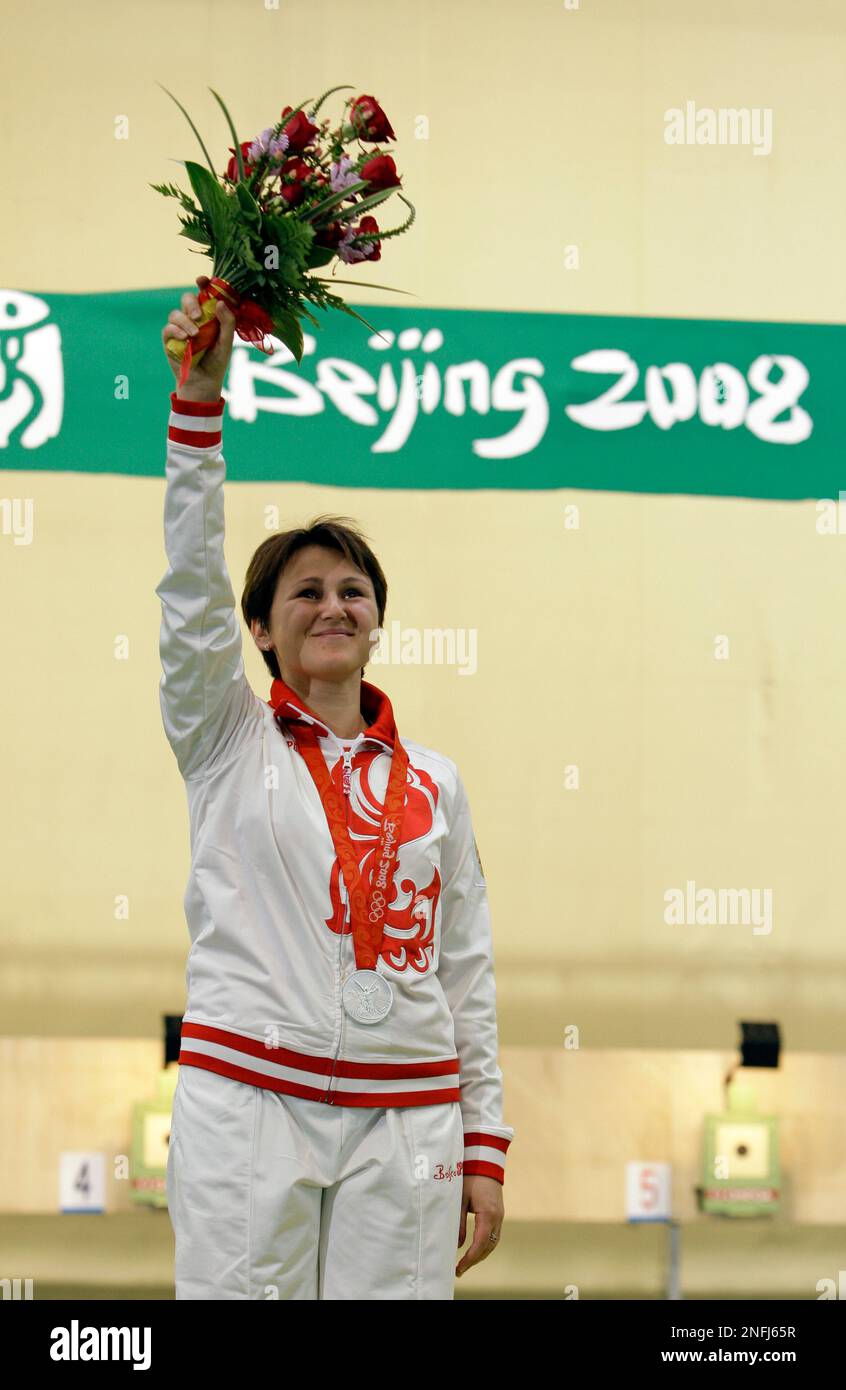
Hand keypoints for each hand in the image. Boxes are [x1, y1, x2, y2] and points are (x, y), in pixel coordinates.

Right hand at [162, 274, 235, 401]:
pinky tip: (185, 339)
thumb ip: (227, 323)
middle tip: (198, 316)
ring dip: (185, 322)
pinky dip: (176, 331)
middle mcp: (192, 319)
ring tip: (194, 335)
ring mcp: (179, 328)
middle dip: (191, 304)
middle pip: (186, 299)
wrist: (204, 382)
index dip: (202, 284)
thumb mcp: (227, 342)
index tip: (202, 280)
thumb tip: (220, 302)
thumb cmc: (217, 361)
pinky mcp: (169, 340)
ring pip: (176, 314)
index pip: (203, 294)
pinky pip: (168, 328)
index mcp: (207, 315)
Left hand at [455, 1175, 503, 1278]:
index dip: (470, 1258)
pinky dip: (484, 1245)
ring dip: (480, 1254)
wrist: (484, 1161)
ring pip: (493, 1242)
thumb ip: (458, 1222)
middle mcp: (497, 1217)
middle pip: (488, 1246)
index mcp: (488, 1214)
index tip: (459, 1268)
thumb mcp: (460, 1199)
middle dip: (475, 1260)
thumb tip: (457, 1245)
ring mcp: (500, 1216)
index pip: (480, 1243)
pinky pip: (493, 1235)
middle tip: (459, 1270)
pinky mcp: (498, 1213)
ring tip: (465, 1263)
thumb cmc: (469, 1178)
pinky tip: (474, 1249)